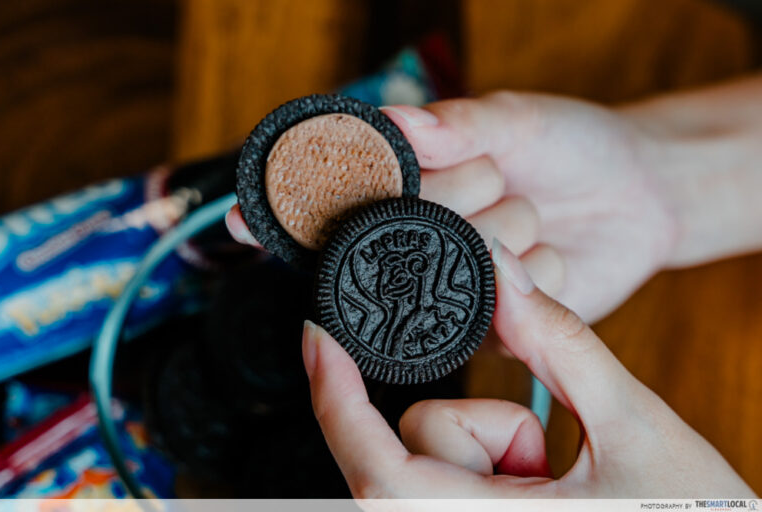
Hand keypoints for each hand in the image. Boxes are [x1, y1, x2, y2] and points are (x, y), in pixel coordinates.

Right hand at [226, 92, 676, 322]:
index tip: (238, 216)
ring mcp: (450, 281)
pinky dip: (536, 273)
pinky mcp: (489, 321)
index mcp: (410, 182)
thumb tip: (397, 122)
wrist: (642, 193)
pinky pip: (500, 301)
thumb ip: (458, 123)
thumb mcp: (517, 116)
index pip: (336, 198)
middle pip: (400, 228)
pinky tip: (549, 253)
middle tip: (499, 175)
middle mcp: (419, 234)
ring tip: (533, 211)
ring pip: (457, 264)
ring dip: (509, 234)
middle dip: (461, 197)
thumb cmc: (571, 143)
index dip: (287, 207)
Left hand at [301, 239, 754, 498]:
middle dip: (484, 422)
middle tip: (551, 453)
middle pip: (421, 439)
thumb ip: (560, 345)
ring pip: (443, 449)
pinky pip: (464, 468)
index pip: (374, 465)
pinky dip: (502, 457)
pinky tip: (551, 481)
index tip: (316, 333)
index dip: (333, 395)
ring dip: (500, 443)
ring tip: (563, 474)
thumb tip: (503, 272)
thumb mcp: (633, 427)